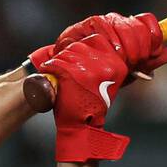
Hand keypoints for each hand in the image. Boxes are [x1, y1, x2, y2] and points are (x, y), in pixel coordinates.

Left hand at [37, 37, 132, 161]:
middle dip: (69, 54)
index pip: (96, 40)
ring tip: (59, 72)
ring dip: (59, 61)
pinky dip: (49, 66)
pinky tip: (49, 72)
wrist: (83, 126)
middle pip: (80, 46)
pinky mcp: (72, 74)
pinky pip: (56, 62)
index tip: (78, 56)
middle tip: (66, 67)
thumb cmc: (91, 105)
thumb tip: (88, 51)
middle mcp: (104, 65)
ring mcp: (88, 69)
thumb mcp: (106, 83)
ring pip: (67, 53)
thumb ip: (102, 65)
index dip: (83, 46)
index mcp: (116, 65)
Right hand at [54, 12, 166, 76]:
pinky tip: (103, 59)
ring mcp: (91, 25)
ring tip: (118, 64)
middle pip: (133, 26)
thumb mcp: (130, 70)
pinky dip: (104, 50)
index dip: (153, 37)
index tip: (151, 54)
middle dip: (138, 48)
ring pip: (116, 29)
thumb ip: (149, 62)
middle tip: (133, 63)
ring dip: (122, 50)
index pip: (146, 21)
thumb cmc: (100, 75)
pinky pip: (98, 37)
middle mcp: (108, 21)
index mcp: (123, 26)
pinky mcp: (74, 33)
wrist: (67, 82)